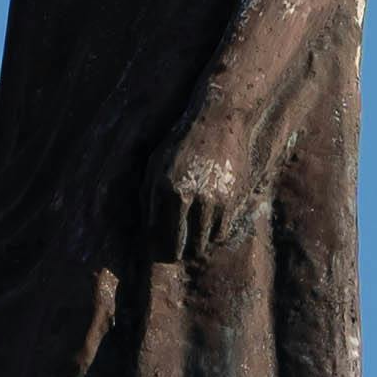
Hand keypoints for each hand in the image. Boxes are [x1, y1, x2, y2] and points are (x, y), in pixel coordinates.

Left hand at [154, 85, 262, 269]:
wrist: (219, 121)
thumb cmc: (182, 141)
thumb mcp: (156, 163)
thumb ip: (148, 194)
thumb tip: (146, 227)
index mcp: (164, 188)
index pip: (157, 234)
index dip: (158, 247)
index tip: (159, 251)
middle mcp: (186, 196)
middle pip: (179, 244)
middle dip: (176, 253)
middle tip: (176, 255)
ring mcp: (210, 199)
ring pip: (202, 242)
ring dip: (197, 247)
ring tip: (194, 246)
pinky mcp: (230, 199)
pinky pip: (221, 232)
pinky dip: (215, 236)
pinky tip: (210, 231)